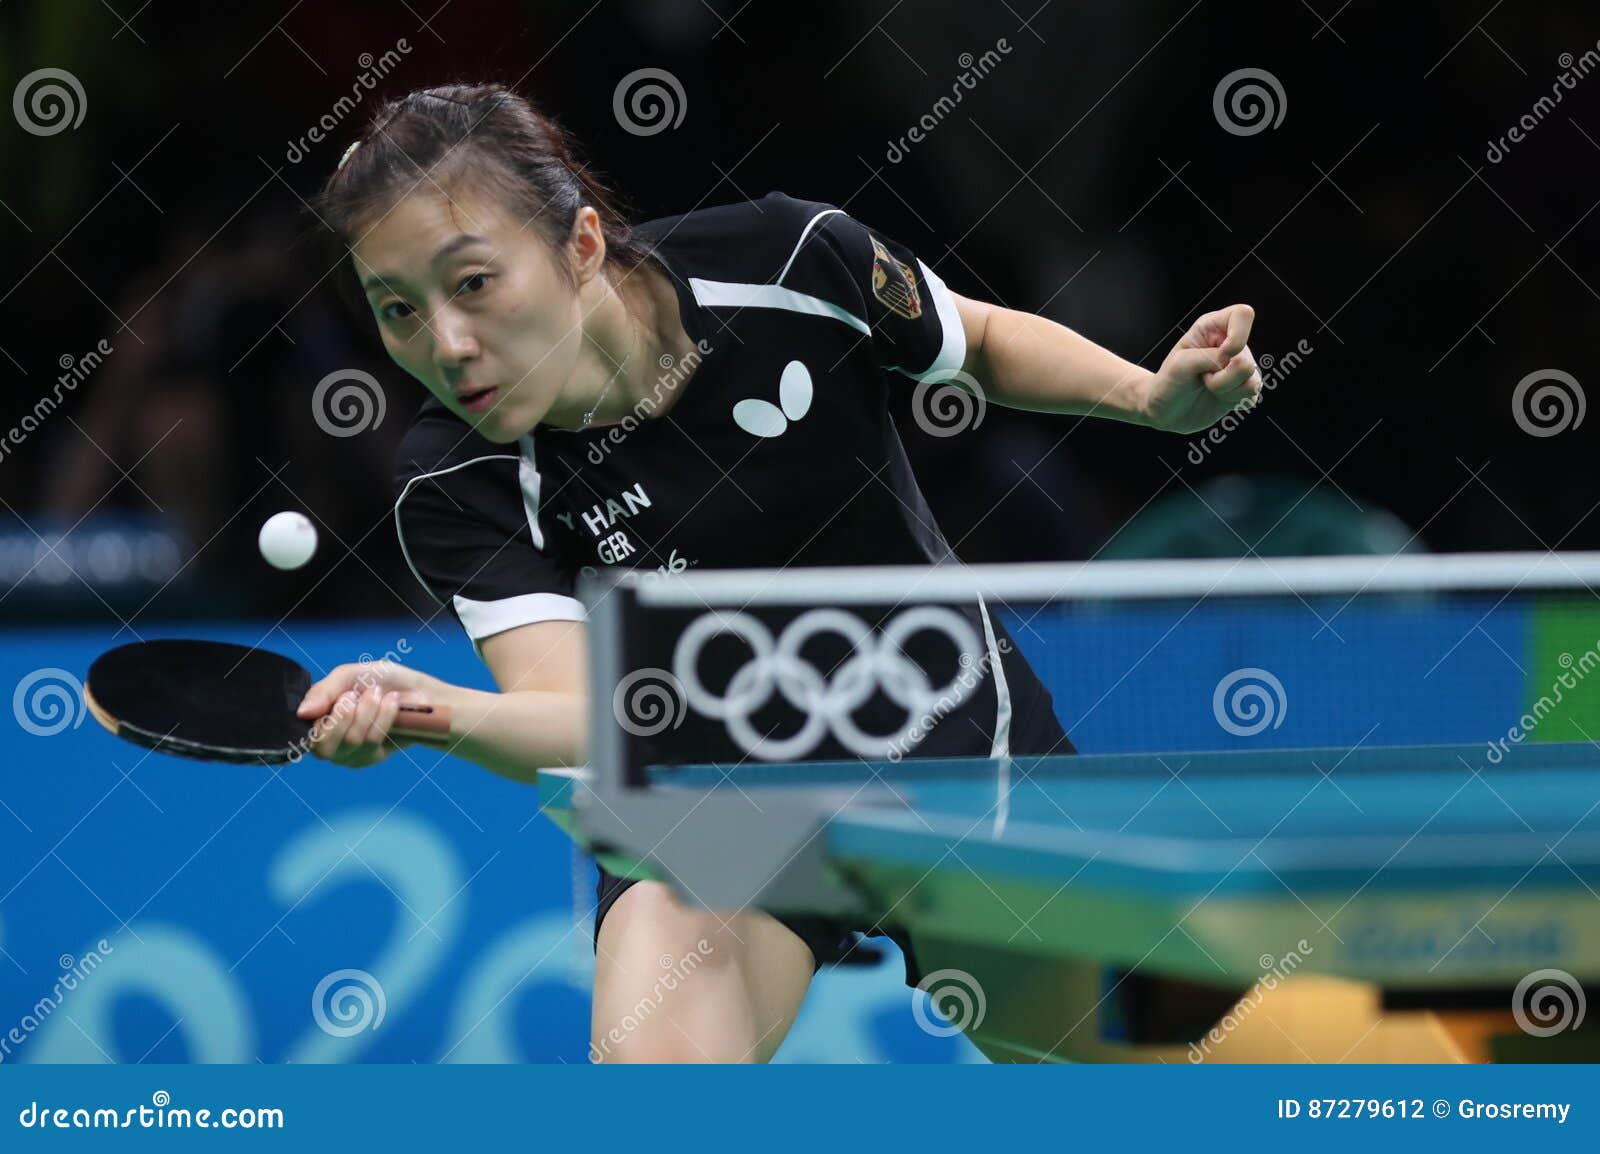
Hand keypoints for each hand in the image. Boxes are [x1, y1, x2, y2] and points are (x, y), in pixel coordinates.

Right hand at [296, 660, 443, 768]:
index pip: (305, 735)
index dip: (326, 718)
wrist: (416, 689)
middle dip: (346, 716)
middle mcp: (327, 742)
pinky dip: (383, 717)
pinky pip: (372, 743)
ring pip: (352, 742)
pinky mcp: (371, 757)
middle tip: (358, 695)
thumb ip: (323, 691)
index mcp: (316, 720)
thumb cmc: (379, 680)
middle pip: (324, 747)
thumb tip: (301, 713)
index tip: (346, 695)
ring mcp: (349, 753)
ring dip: (368, 711)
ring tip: (378, 693)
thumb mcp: (348, 675)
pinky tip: (391, 703)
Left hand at [1144, 304, 1261, 433]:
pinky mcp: (1244, 386)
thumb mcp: (1181, 364)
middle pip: (1246, 359)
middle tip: (1202, 377)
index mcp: (1214, 327)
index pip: (1243, 314)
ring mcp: (1240, 365)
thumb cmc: (1168, 382)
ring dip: (1226, 389)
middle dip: (1221, 377)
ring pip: (1253, 379)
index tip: (1219, 355)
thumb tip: (1237, 362)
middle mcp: (1231, 343)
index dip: (1237, 338)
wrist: (1165, 411)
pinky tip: (1218, 396)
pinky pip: (1253, 393)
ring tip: (1208, 386)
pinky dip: (1233, 399)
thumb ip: (1210, 357)